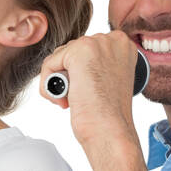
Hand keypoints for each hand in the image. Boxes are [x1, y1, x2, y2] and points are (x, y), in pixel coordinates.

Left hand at [39, 31, 139, 153]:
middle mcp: (112, 40)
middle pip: (72, 51)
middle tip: (79, 99)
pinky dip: (47, 84)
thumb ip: (97, 65)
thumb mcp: (109, 80)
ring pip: (59, 57)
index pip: (88, 50)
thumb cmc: (110, 114)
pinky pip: (49, 64)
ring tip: (71, 100)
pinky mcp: (77, 52)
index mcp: (123, 45)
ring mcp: (96, 43)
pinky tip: (62, 99)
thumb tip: (75, 64)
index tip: (88, 93)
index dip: (82, 74)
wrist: (110, 130)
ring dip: (58, 81)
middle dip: (69, 76)